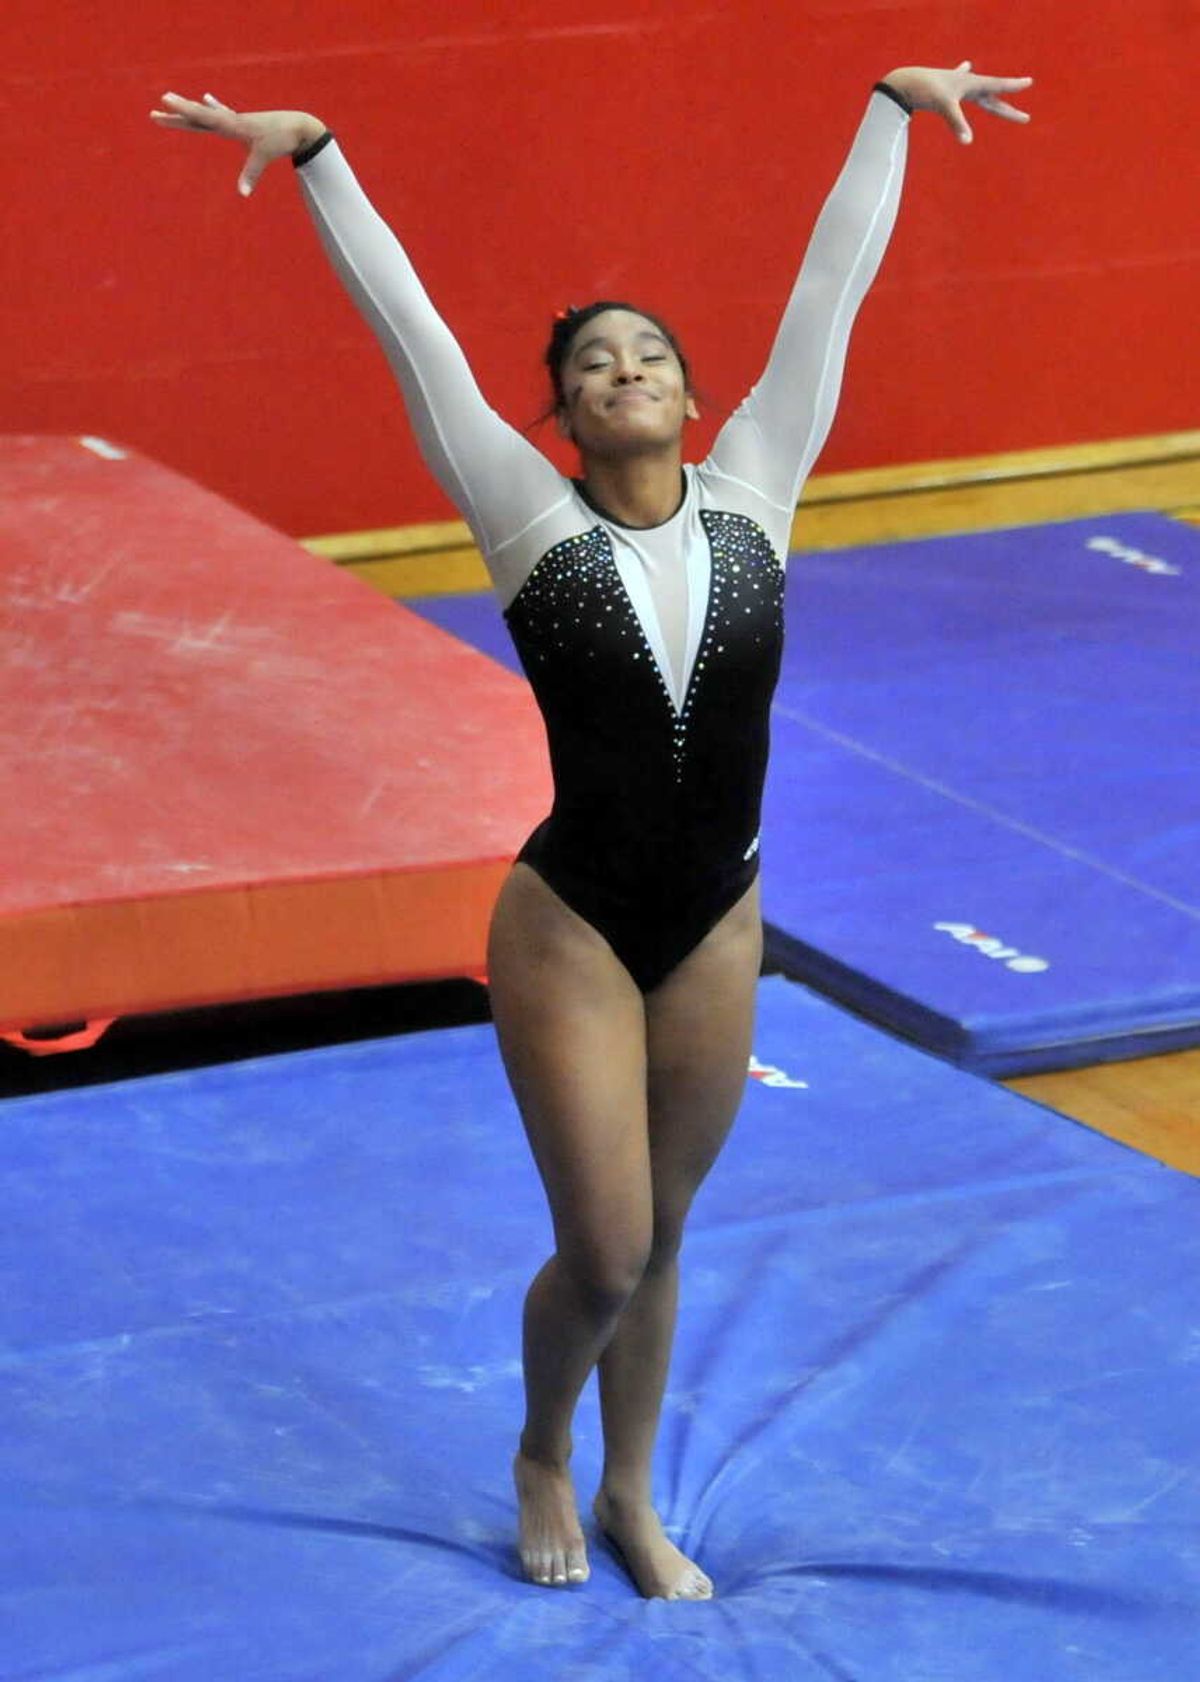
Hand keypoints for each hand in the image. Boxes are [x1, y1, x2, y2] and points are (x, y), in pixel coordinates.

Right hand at [149, 91, 326, 195]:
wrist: (298, 126)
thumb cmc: (281, 139)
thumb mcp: (264, 157)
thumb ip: (251, 174)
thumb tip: (243, 194)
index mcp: (231, 124)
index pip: (201, 117)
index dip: (182, 111)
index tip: (165, 103)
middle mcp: (229, 119)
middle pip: (197, 116)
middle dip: (176, 114)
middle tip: (154, 111)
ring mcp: (234, 119)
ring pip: (206, 113)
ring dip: (189, 109)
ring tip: (171, 100)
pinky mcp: (242, 122)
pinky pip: (222, 113)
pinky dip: (213, 107)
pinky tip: (207, 98)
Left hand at [883, 62, 1032, 144]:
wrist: (905, 82)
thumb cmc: (926, 91)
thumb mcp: (944, 107)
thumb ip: (957, 124)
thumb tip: (967, 142)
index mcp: (971, 84)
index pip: (997, 86)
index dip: (1013, 86)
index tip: (1029, 82)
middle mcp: (967, 83)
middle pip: (993, 98)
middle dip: (1008, 110)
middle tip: (1025, 118)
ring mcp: (956, 84)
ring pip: (979, 90)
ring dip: (991, 91)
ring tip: (1002, 88)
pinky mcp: (945, 87)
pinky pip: (959, 80)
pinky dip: (964, 73)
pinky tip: (965, 65)